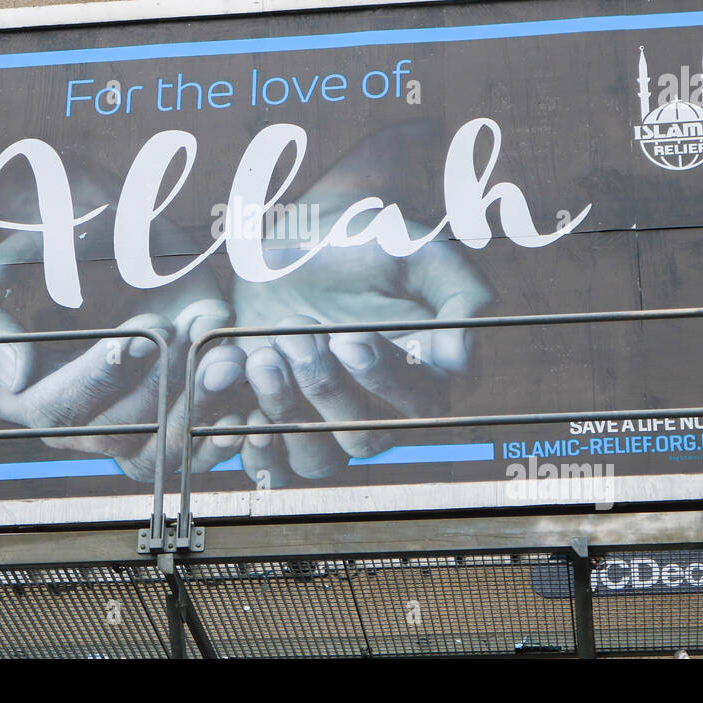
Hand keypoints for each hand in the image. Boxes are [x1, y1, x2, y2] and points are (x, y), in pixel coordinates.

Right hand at [0, 163, 246, 481]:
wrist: (136, 244)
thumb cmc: (73, 246)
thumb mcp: (22, 263)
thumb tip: (15, 371)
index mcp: (21, 395)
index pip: (52, 408)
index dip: (95, 380)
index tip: (134, 340)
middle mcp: (71, 428)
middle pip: (113, 433)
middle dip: (156, 384)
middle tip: (184, 332)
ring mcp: (123, 436)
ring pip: (158, 452)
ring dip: (195, 408)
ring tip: (218, 357)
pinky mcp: (167, 432)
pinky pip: (193, 460)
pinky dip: (219, 437)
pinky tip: (240, 400)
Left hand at [230, 125, 491, 484]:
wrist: (310, 237)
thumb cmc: (378, 244)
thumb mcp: (429, 254)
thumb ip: (462, 297)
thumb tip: (458, 360)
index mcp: (428, 382)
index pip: (418, 409)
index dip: (382, 381)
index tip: (348, 337)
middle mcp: (383, 415)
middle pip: (361, 440)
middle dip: (325, 389)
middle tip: (298, 329)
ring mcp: (330, 423)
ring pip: (314, 460)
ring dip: (284, 411)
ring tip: (263, 357)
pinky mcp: (283, 420)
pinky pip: (271, 465)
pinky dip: (251, 444)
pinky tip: (240, 404)